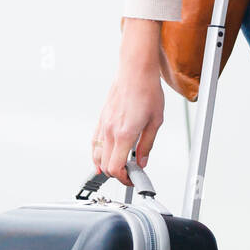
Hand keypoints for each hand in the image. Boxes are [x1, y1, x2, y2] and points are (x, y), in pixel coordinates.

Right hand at [93, 23, 164, 186]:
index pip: (116, 168)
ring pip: (96, 154)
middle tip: (130, 173)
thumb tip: (141, 161)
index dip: (124, 179)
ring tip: (118, 166)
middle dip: (117, 174)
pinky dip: (98, 152)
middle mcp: (110, 130)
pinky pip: (94, 141)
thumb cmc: (147, 90)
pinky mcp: (101, 118)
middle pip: (105, 165)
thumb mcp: (155, 122)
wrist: (136, 70)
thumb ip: (147, 145)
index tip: (132, 179)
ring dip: (105, 165)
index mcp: (124, 133)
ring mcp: (103, 124)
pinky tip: (105, 154)